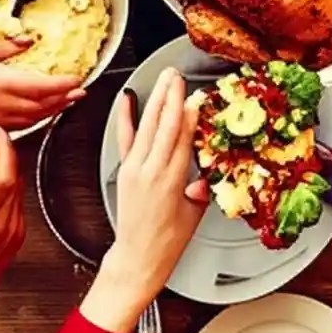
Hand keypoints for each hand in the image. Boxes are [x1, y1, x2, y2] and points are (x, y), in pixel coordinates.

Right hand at [0, 37, 84, 129]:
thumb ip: (6, 47)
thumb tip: (28, 41)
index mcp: (5, 82)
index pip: (44, 85)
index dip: (64, 84)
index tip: (77, 79)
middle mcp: (8, 104)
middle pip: (47, 103)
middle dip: (66, 97)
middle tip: (80, 91)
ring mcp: (5, 119)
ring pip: (39, 116)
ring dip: (57, 108)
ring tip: (69, 100)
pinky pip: (27, 124)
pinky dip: (41, 117)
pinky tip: (45, 111)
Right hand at [0, 126, 24, 313]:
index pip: (4, 181)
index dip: (6, 152)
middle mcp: (1, 227)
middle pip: (15, 179)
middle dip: (9, 153)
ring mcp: (13, 232)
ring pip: (20, 190)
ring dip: (12, 169)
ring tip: (1, 153)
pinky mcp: (18, 236)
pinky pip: (21, 203)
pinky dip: (13, 187)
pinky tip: (5, 179)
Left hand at [82, 68, 208, 332]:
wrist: (138, 258)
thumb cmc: (167, 241)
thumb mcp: (194, 214)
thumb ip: (201, 187)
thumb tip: (207, 168)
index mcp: (171, 181)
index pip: (182, 138)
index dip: (190, 113)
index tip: (197, 94)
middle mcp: (149, 171)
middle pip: (163, 125)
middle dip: (171, 97)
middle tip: (177, 74)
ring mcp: (134, 169)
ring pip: (147, 127)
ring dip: (156, 100)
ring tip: (163, 80)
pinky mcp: (124, 171)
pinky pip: (125, 138)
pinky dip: (125, 118)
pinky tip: (127, 100)